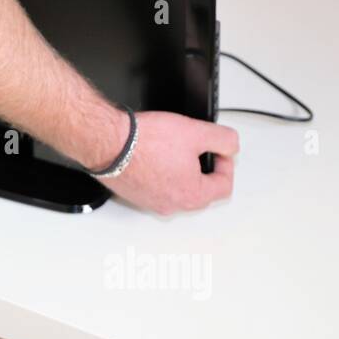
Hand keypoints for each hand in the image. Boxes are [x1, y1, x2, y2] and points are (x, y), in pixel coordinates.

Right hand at [100, 111, 238, 214]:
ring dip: (180, 171)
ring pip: (178, 188)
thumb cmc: (144, 141)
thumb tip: (230, 146)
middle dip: (202, 167)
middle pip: (201, 190)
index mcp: (193, 195)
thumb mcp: (195, 132)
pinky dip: (159, 173)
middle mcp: (172, 206)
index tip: (217, 148)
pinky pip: (156, 187)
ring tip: (171, 148)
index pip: (224, 185)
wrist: (107, 142)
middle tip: (194, 147)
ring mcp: (151, 203)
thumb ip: (224, 140)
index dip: (226, 162)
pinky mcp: (135, 196)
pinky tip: (152, 155)